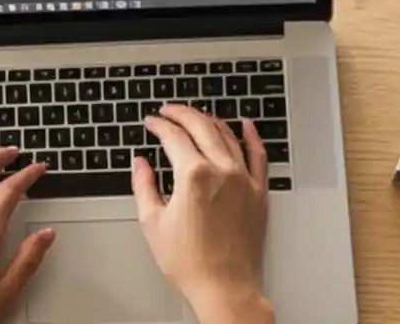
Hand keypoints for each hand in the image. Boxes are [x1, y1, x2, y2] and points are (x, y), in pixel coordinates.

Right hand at [131, 105, 273, 323]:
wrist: (225, 287)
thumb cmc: (191, 263)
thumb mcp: (153, 223)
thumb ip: (144, 186)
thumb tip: (140, 164)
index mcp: (194, 176)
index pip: (173, 136)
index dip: (159, 125)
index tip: (152, 123)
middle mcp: (222, 171)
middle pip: (201, 126)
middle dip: (181, 113)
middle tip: (169, 111)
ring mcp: (244, 180)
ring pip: (228, 135)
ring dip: (209, 120)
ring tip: (197, 116)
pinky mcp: (259, 192)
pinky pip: (259, 155)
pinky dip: (251, 136)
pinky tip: (246, 125)